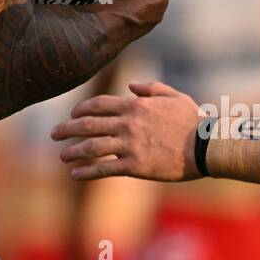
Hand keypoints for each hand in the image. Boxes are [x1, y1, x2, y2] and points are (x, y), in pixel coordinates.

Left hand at [51, 81, 203, 180]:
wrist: (205, 146)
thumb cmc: (194, 121)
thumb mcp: (174, 96)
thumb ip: (151, 89)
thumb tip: (131, 85)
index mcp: (135, 106)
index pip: (98, 104)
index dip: (81, 109)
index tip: (72, 114)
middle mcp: (127, 124)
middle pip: (88, 124)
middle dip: (67, 129)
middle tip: (54, 134)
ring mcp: (129, 145)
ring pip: (92, 147)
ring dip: (73, 151)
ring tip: (62, 155)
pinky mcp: (134, 166)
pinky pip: (104, 168)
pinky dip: (86, 171)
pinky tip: (74, 173)